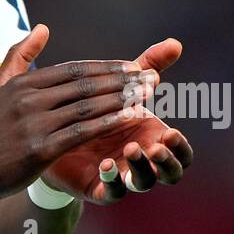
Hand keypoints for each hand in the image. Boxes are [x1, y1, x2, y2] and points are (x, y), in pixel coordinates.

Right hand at [0, 25, 148, 201]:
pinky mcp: (39, 148)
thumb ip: (20, 55)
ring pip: (87, 106)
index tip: (133, 66)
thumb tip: (42, 27)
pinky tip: (130, 119)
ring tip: (148, 96)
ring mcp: (34, 123)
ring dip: (122, 100)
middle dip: (122, 80)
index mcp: (24, 82)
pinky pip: (82, 132)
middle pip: (85, 84)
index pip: (74, 69)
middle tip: (151, 78)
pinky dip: (109, 122)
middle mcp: (30, 98)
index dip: (106, 67)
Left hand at [42, 38, 194, 204]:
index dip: (179, 145)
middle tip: (159, 145)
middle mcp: (141, 158)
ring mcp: (121, 174)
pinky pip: (112, 191)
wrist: (53, 137)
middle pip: (173, 172)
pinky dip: (113, 180)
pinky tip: (105, 164)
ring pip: (145, 181)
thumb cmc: (94, 109)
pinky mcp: (98, 186)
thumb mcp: (119, 84)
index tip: (171, 132)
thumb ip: (147, 65)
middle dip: (170, 161)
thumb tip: (175, 42)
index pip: (179, 149)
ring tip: (132, 148)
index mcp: (150, 137)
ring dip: (143, 168)